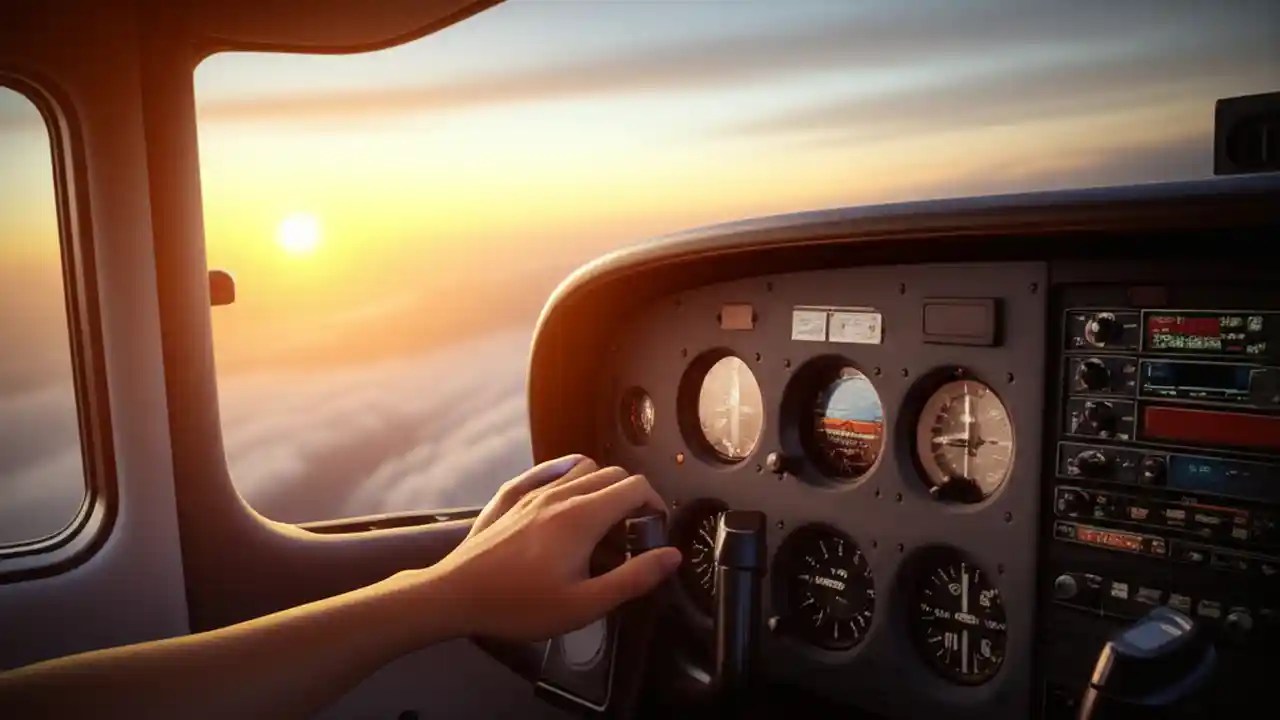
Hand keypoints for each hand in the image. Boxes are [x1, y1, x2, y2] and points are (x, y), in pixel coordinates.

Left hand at [426, 461, 681, 641]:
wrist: (456, 596)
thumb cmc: (520, 606)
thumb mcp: (584, 605)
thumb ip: (633, 579)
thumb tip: (671, 555)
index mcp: (583, 517)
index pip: (635, 488)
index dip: (655, 505)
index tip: (654, 532)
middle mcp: (560, 494)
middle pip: (612, 474)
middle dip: (632, 496)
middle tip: (631, 532)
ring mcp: (532, 493)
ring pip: (581, 467)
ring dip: (601, 485)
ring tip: (602, 519)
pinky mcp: (510, 499)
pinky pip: (546, 471)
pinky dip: (566, 475)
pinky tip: (565, 494)